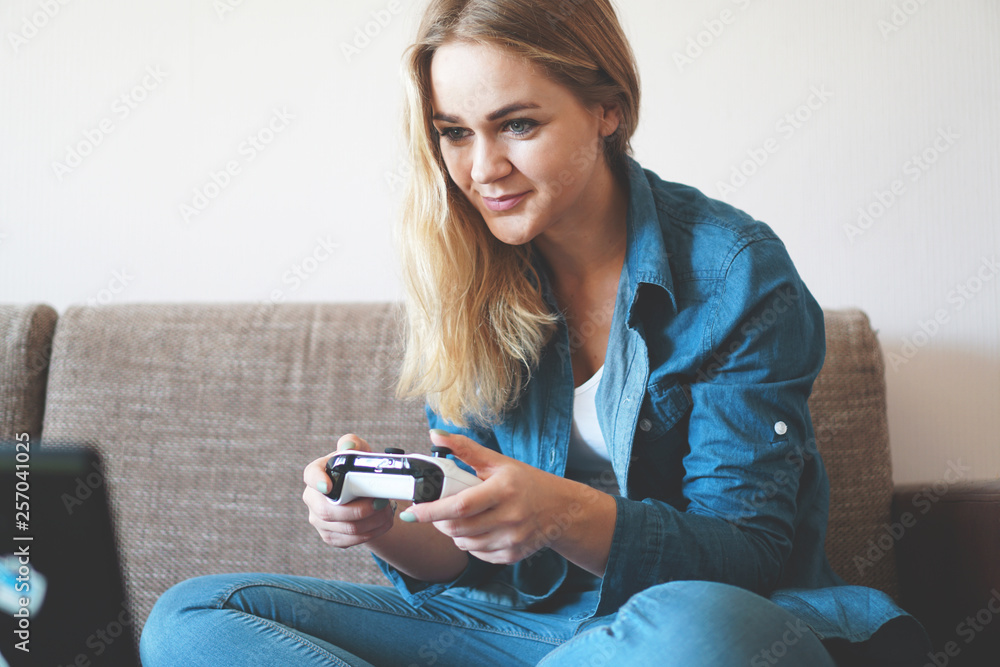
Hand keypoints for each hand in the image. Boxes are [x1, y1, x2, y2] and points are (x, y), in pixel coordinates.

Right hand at [302, 434, 396, 548]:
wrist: (364, 494)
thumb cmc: (358, 470)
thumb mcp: (359, 452)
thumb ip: (353, 443)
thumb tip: (348, 445)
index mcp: (316, 474)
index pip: (310, 475)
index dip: (318, 481)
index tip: (329, 486)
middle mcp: (313, 498)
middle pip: (328, 511)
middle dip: (358, 510)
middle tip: (380, 502)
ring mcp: (319, 521)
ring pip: (345, 529)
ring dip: (371, 522)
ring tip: (388, 511)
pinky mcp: (331, 537)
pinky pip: (350, 541)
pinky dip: (372, 533)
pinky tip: (384, 522)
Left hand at [400, 431, 611, 568]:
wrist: (562, 509)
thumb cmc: (527, 482)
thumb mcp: (499, 462)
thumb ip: (466, 449)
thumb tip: (435, 434)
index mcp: (504, 490)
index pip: (461, 506)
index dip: (432, 511)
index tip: (412, 513)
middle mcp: (510, 517)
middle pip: (459, 528)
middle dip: (439, 523)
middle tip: (434, 512)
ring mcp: (513, 539)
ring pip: (466, 544)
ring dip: (454, 533)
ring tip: (458, 519)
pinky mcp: (514, 555)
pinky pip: (479, 554)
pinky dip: (470, 544)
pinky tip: (477, 530)